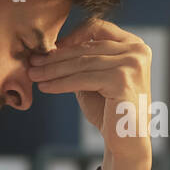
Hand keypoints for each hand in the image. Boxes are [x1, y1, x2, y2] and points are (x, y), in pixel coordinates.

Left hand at [28, 18, 153, 169]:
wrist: (126, 141)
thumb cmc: (110, 109)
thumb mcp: (96, 77)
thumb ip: (83, 60)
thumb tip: (50, 48)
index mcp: (135, 44)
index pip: (98, 28)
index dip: (73, 36)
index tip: (50, 48)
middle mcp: (137, 51)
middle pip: (87, 48)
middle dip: (56, 57)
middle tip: (32, 63)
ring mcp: (132, 65)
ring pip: (82, 63)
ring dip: (53, 70)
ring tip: (34, 75)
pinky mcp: (122, 81)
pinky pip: (83, 79)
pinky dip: (60, 83)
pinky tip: (45, 87)